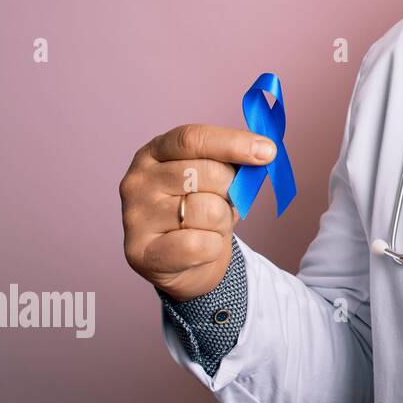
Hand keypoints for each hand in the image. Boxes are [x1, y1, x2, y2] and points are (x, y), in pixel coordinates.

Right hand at [119, 124, 274, 301]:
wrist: (186, 263)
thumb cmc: (204, 211)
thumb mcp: (218, 179)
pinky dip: (213, 247)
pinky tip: (202, 248)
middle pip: (206, 172)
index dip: (233, 142)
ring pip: (207, 210)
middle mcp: (137, 180)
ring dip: (222, 221)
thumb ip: (234, 161)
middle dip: (231, 190)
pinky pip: (198, 245)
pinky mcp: (140, 253)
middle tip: (227, 202)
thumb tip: (264, 150)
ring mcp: (134, 216)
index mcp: (153, 152)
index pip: (192, 138)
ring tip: (210, 226)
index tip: (268, 151)